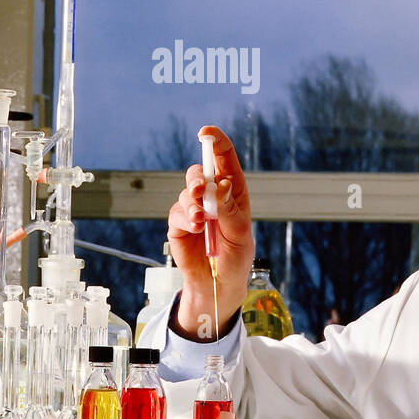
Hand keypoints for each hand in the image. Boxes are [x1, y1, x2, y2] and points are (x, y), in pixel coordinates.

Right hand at [167, 125, 253, 340]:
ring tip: (201, 220)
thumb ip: (230, 209)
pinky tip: (196, 228)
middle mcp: (213, 197)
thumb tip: (222, 185)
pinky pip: (177, 212)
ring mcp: (194, 209)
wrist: (219, 285)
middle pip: (200, 173)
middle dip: (198, 177)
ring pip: (187, 192)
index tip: (206, 133)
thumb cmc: (236, 258)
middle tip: (201, 188)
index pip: (225, 161)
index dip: (216, 143)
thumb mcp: (240, 234)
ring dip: (193, 202)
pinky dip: (186, 218)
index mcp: (234, 193)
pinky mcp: (179, 224)